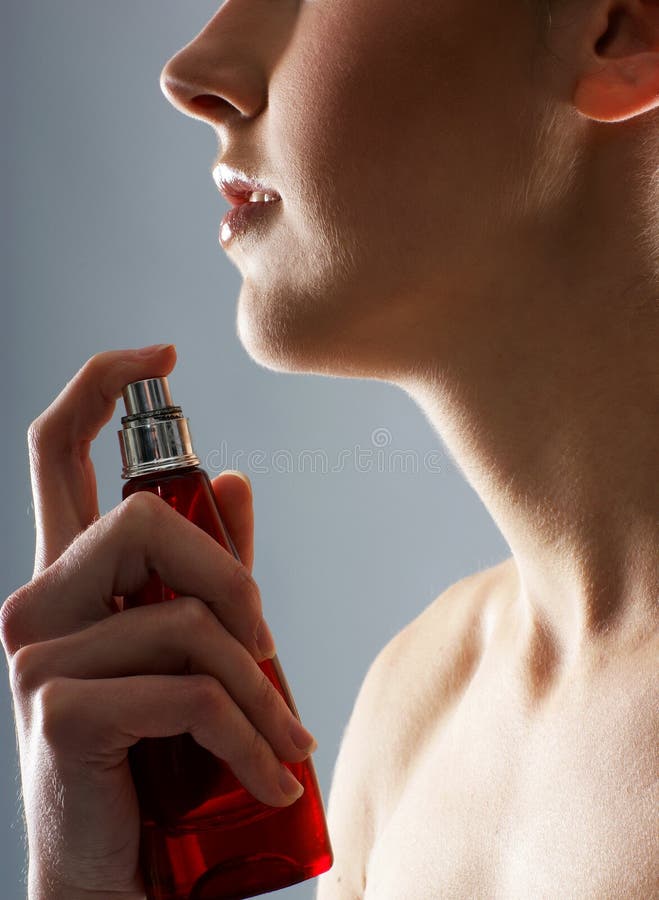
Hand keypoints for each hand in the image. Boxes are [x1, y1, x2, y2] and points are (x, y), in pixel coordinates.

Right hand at [0, 347, 315, 899]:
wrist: (110, 876)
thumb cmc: (156, 755)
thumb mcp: (188, 649)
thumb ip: (207, 565)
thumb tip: (232, 478)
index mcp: (66, 578)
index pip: (56, 449)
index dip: (102, 384)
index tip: (163, 354)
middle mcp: (35, 603)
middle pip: (142, 520)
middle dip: (230, 576)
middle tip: (266, 642)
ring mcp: (38, 657)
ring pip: (184, 619)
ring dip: (257, 684)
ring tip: (283, 737)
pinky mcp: (60, 712)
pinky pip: (188, 692)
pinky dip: (250, 735)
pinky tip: (269, 775)